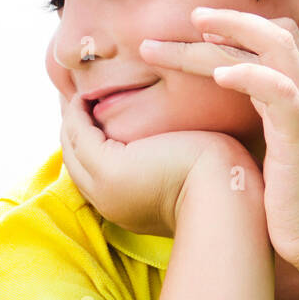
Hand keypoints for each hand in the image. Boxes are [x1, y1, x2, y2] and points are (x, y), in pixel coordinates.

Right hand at [59, 90, 248, 237]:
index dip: (86, 142)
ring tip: (75, 93)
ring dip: (69, 118)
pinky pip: (79, 134)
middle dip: (71, 129)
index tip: (87, 115)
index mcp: (125, 206)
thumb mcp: (189, 172)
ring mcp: (104, 187)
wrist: (228, 196)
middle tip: (72, 99)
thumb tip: (172, 145)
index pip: (92, 172)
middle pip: (75, 161)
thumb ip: (169, 161)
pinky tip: (84, 96)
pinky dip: (76, 113)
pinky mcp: (108, 168)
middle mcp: (108, 202)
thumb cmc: (222, 183)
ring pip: (72, 147)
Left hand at [140, 7, 298, 272]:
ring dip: (235, 34)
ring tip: (196, 28)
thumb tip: (222, 108)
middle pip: (275, 35)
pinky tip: (222, 74)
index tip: (202, 28)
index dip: (244, 27)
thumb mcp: (276, 147)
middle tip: (190, 14)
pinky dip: (252, 77)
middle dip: (231, 20)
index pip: (280, 40)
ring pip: (278, 52)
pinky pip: (282, 97)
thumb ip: (260, 119)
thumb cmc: (294, 198)